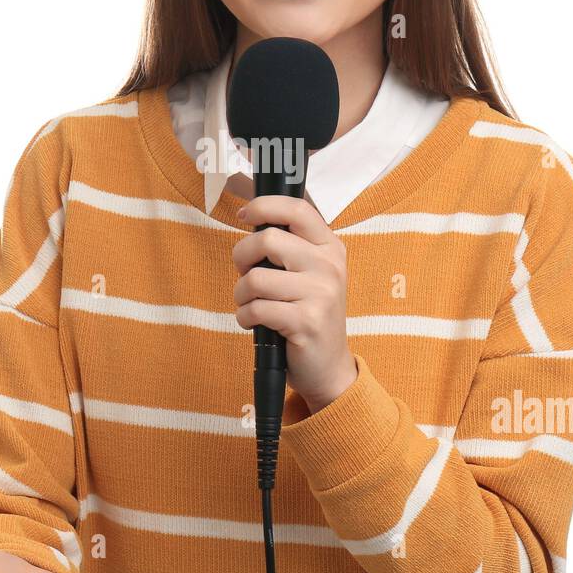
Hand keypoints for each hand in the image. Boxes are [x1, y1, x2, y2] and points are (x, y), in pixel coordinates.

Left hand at [231, 194, 358, 412]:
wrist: (328, 367)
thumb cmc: (308, 315)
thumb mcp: (309, 274)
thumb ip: (288, 247)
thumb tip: (250, 219)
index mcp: (330, 248)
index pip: (297, 209)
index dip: (264, 206)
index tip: (245, 214)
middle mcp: (329, 266)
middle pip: (266, 240)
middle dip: (242, 257)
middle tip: (245, 275)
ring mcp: (321, 294)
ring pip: (255, 278)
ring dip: (241, 295)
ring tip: (251, 305)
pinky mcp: (306, 322)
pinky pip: (256, 309)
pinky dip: (245, 317)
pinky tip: (255, 323)